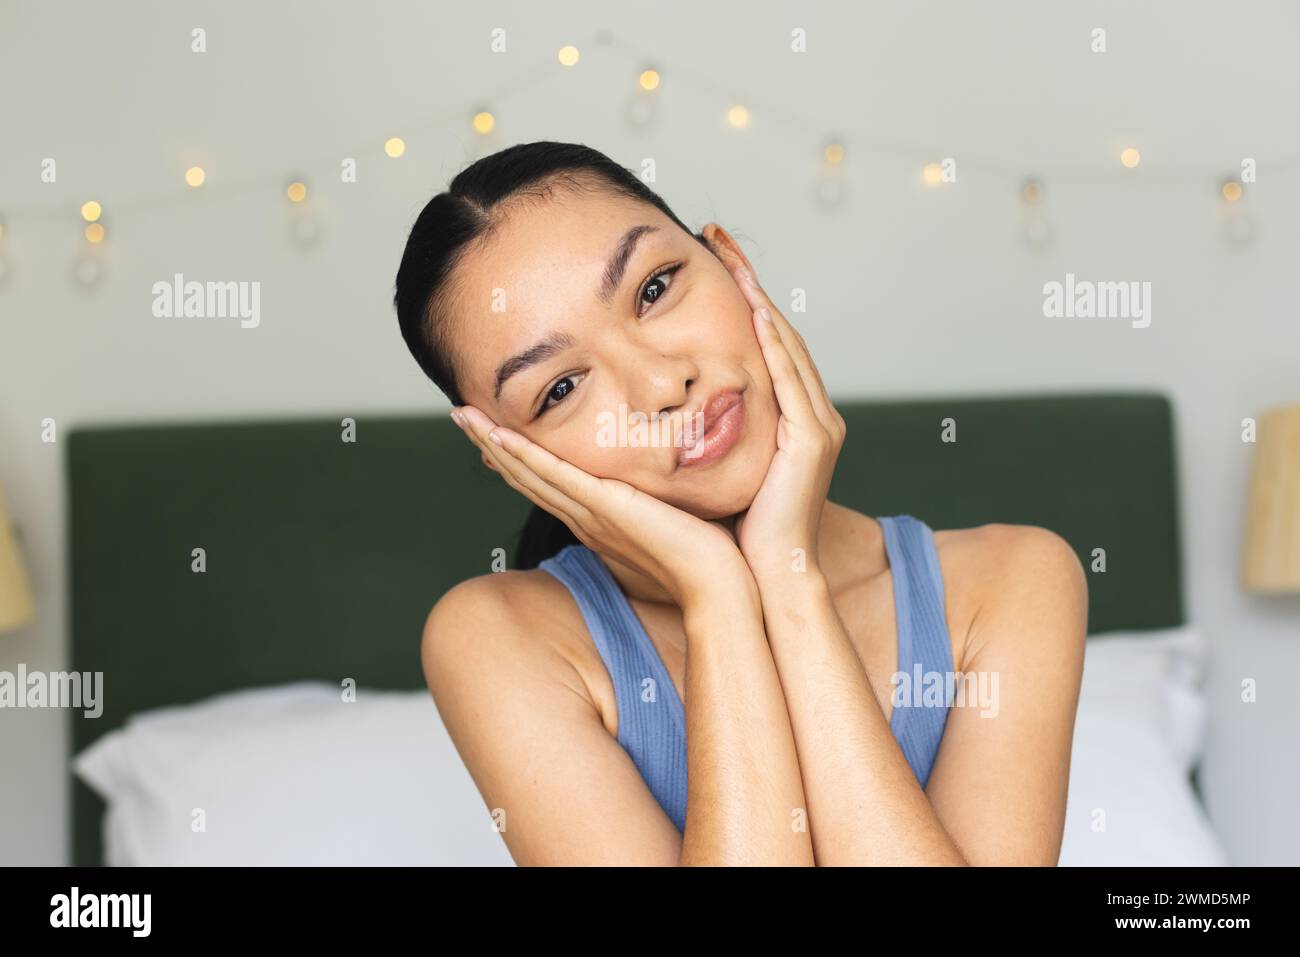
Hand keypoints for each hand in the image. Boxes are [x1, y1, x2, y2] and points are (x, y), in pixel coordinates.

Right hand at [451, 405, 755, 610]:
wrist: (719, 583)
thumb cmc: (707, 553)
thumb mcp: (676, 513)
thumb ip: (664, 496)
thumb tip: (673, 476)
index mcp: (599, 518)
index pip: (548, 482)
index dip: (518, 457)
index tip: (495, 430)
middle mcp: (585, 517)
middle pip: (526, 476)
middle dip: (491, 445)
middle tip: (461, 414)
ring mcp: (590, 514)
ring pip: (529, 473)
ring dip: (493, 444)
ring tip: (464, 415)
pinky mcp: (603, 509)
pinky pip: (555, 477)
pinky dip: (525, 457)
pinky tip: (500, 437)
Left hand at [729, 264, 845, 581]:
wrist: (766, 574)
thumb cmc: (737, 527)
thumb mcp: (721, 465)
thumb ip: (708, 430)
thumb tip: (663, 408)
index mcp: (792, 418)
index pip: (764, 344)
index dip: (742, 297)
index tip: (713, 257)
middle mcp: (812, 415)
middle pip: (777, 333)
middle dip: (750, 282)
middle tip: (719, 236)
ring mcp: (818, 426)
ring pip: (786, 347)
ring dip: (759, 299)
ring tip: (731, 257)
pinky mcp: (813, 442)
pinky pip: (792, 383)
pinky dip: (775, 346)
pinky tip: (755, 313)